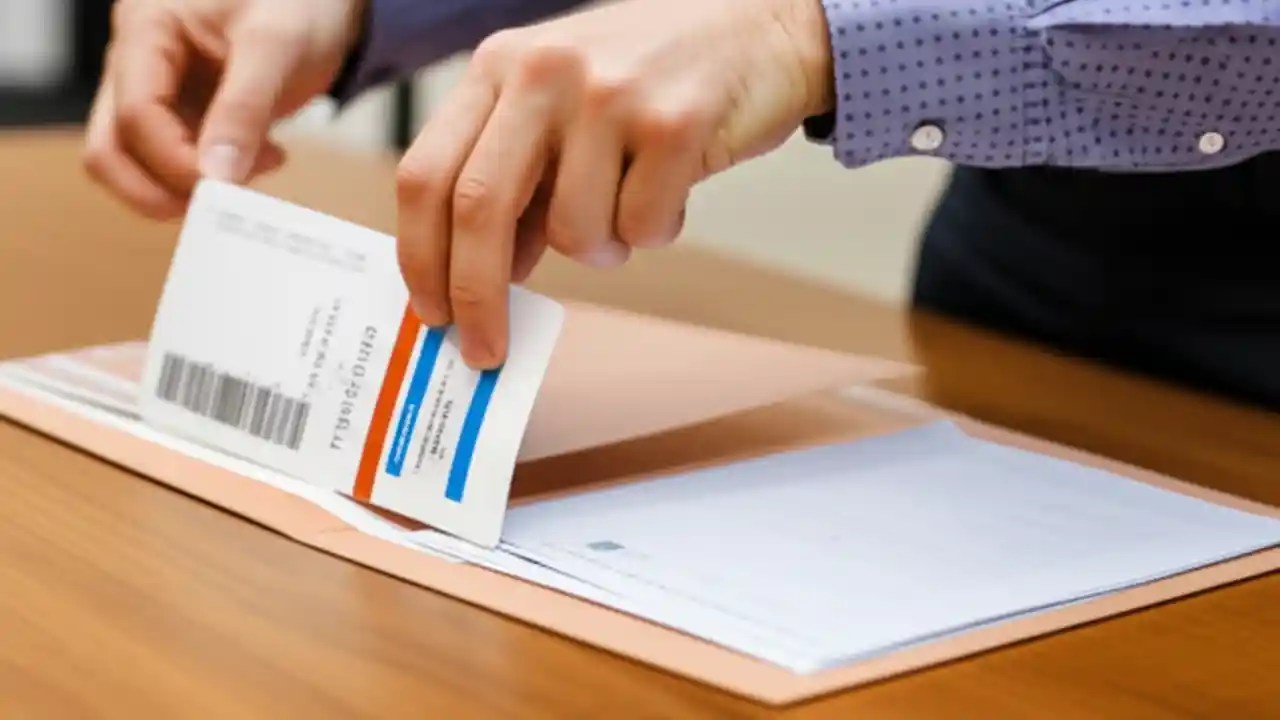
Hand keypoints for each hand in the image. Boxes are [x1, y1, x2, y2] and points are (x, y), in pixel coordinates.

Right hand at [84, 0, 366, 217]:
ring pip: (133, 163)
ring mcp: (154, 92)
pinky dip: (209, 177)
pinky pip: (173, 162)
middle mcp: (135, 63)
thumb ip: (245, 108)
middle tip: (227, 202)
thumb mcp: (277, 45)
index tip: (226, 188)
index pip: (136, 116)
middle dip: (160, 191)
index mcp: (146, 30)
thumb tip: (218, 177)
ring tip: (255, 170)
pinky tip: (260, 160)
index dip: (175, 163)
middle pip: (110, 149)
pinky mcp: (181, 114)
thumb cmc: (295, 1)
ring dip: (183, 189)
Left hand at [395, 0, 833, 368]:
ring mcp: (609, 94)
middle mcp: (544, 71)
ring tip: (632, 205)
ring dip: (604, 249)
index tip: (434, 314)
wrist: (762, 31)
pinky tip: (674, 186)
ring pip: (574, 233)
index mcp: (499, 66)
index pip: (427, 173)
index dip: (422, 256)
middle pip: (479, 208)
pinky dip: (657, 230)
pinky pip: (643, 229)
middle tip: (488, 352)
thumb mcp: (561, 107)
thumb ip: (517, 177)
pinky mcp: (674, 123)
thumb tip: (484, 277)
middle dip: (479, 297)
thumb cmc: (652, 79)